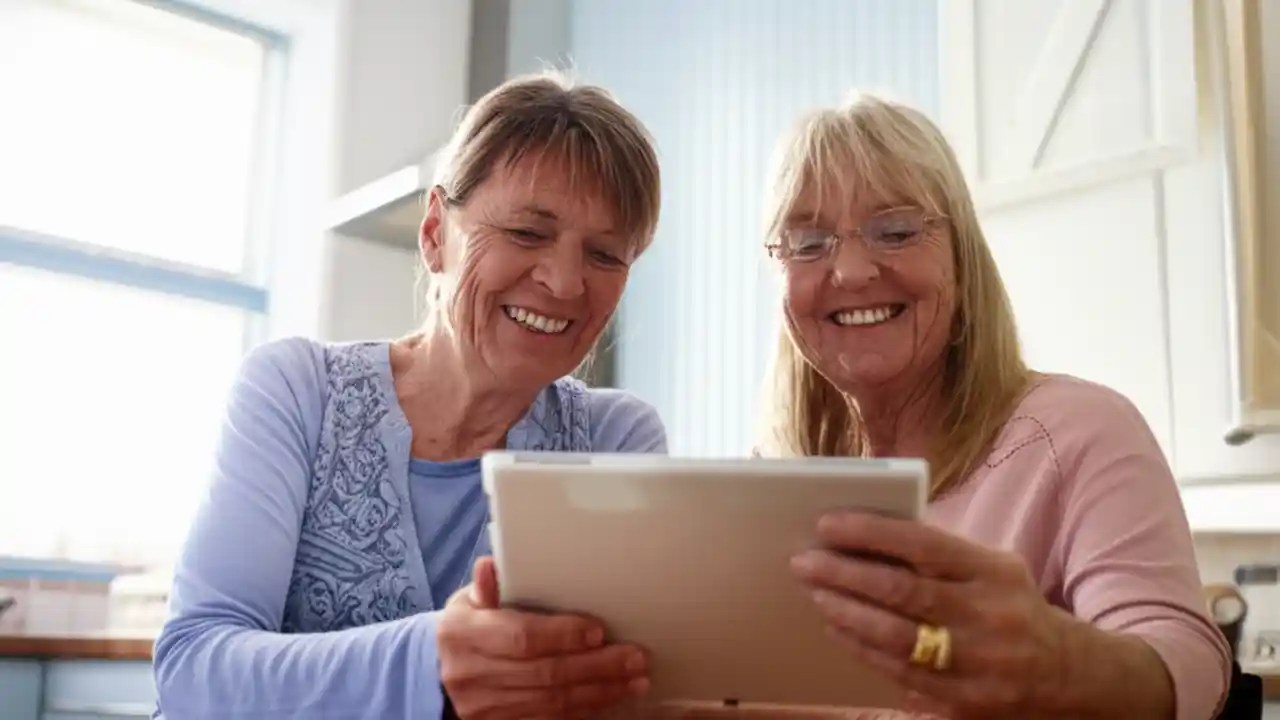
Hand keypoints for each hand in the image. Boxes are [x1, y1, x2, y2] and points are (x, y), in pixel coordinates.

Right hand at [438, 556, 650, 718]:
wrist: (434, 676)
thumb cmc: (464, 630)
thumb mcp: (466, 603)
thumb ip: (487, 587)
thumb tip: (490, 564)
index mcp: (465, 634)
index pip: (521, 637)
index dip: (562, 635)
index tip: (598, 630)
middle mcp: (474, 674)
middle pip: (545, 673)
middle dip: (597, 666)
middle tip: (635, 657)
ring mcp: (487, 707)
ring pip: (553, 702)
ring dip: (600, 691)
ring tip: (635, 680)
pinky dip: (584, 710)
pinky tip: (610, 698)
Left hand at [789, 512, 1071, 719]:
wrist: (1067, 672)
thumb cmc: (1010, 605)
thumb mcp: (993, 569)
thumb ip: (940, 555)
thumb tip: (866, 538)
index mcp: (993, 572)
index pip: (923, 545)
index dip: (871, 533)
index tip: (828, 525)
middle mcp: (987, 616)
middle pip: (902, 591)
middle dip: (845, 574)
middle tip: (805, 561)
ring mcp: (976, 662)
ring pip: (895, 637)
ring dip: (846, 613)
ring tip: (816, 593)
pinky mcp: (964, 700)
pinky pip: (899, 672)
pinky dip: (861, 648)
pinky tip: (836, 629)